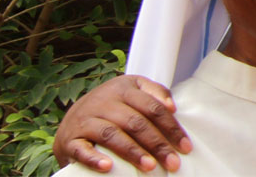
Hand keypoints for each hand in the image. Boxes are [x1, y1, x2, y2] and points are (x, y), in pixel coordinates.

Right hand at [53, 75, 190, 172]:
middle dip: (157, 144)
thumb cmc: (113, 106)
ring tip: (149, 166)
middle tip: (173, 162)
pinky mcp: (70, 139)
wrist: (73, 117)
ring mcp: (85, 120)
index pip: (152, 108)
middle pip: (135, 123)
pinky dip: (94, 158)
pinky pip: (82, 150)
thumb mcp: (134, 90)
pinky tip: (108, 166)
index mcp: (123, 89)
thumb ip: (155, 93)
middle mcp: (103, 102)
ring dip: (132, 151)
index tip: (185, 147)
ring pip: (111, 135)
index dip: (171, 127)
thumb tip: (172, 107)